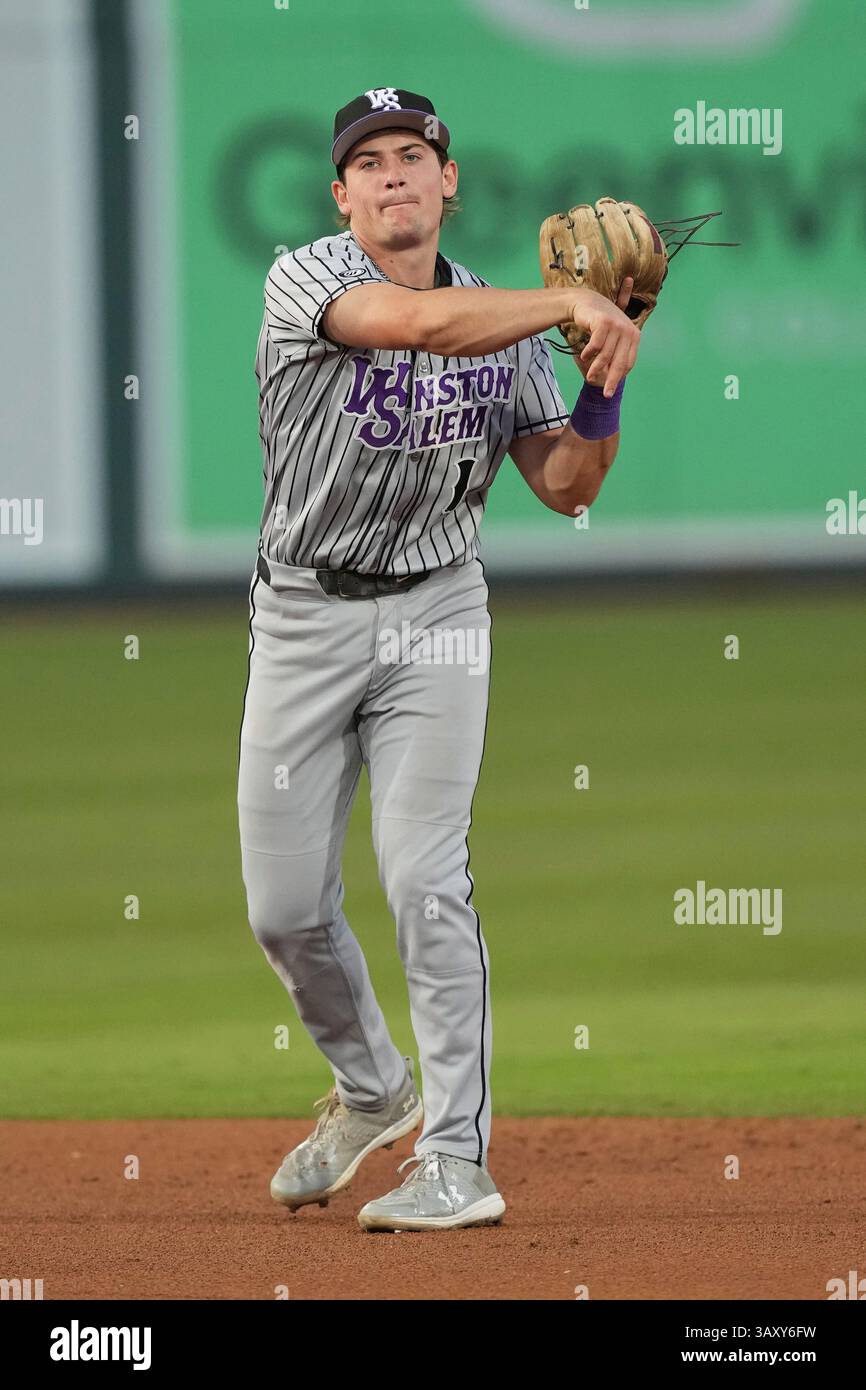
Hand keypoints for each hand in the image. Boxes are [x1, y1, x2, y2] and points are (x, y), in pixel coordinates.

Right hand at [572, 277, 639, 396]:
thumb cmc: (598, 323)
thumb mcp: (611, 338)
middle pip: (619, 362)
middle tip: (606, 395)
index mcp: (634, 336)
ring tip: (589, 376)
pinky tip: (584, 355)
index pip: (628, 363)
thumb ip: (615, 354)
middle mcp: (628, 330)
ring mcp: (617, 325)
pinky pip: (596, 346)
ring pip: (606, 356)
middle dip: (612, 381)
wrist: (585, 302)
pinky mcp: (604, 322)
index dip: (619, 378)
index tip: (611, 390)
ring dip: (596, 369)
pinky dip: (589, 353)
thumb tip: (615, 378)